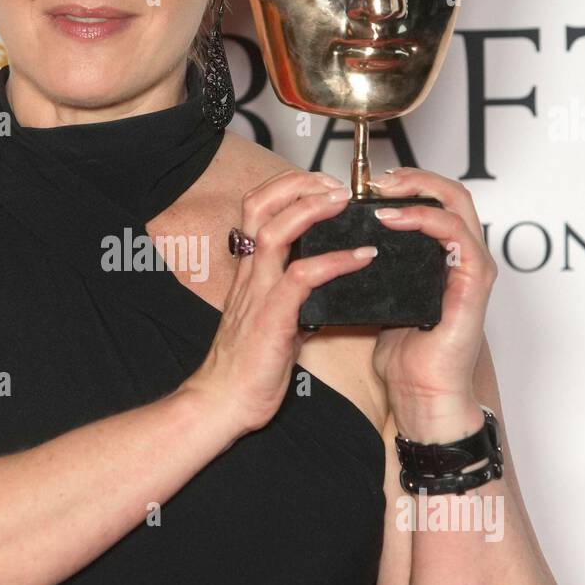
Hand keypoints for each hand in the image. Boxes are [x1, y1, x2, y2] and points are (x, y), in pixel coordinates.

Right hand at [181, 168, 378, 435]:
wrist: (222, 403)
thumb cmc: (246, 368)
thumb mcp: (274, 321)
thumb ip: (294, 300)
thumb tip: (325, 291)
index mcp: (250, 273)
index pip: (258, 210)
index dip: (287, 187)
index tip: (320, 184)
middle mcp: (251, 275)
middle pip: (260, 205)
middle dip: (297, 183)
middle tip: (334, 182)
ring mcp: (259, 293)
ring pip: (277, 230)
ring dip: (313, 208)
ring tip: (344, 202)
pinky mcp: (272, 317)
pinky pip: (303, 276)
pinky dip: (335, 261)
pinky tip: (362, 258)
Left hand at [368, 166, 496, 432]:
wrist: (421, 393)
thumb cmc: (404, 353)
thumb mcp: (380, 299)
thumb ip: (372, 269)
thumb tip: (337, 244)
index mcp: (443, 256)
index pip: (434, 200)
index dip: (404, 184)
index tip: (364, 185)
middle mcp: (463, 255)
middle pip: (450, 192)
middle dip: (412, 176)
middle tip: (374, 179)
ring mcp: (472, 266)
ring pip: (456, 203)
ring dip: (416, 191)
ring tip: (380, 194)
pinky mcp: (473, 281)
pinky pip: (454, 235)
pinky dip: (422, 220)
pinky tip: (391, 222)